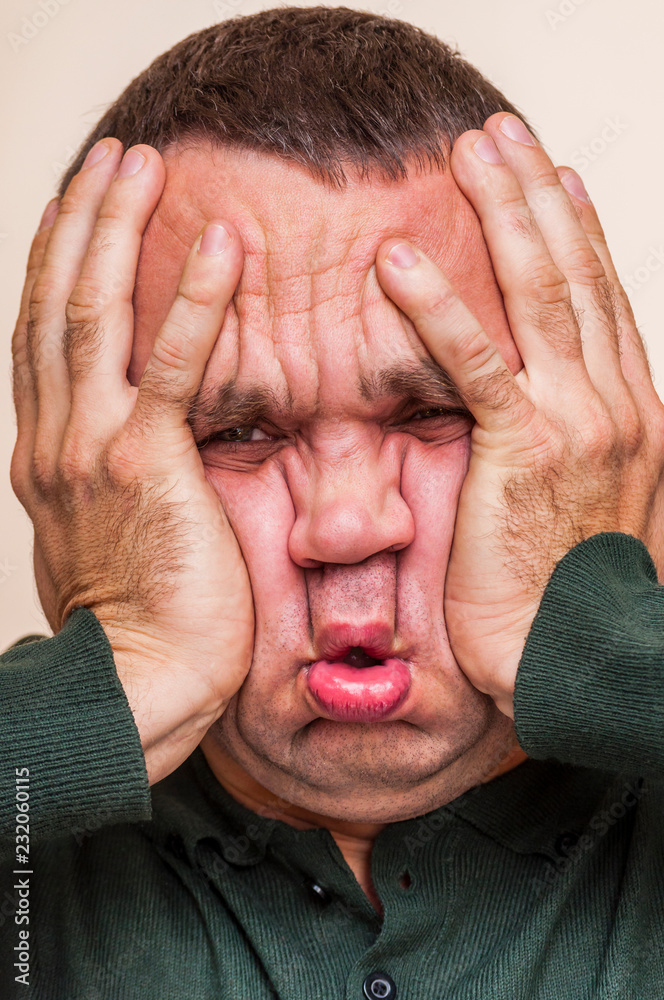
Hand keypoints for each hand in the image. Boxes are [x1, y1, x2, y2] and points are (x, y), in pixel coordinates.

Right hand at [11, 140, 253, 781]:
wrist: (133, 689)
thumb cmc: (138, 628)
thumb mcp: (108, 542)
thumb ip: (114, 485)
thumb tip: (141, 457)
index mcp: (48, 454)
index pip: (41, 337)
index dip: (58, 265)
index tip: (81, 211)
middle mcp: (54, 438)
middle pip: (54, 303)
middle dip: (78, 222)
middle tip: (109, 160)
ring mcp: (91, 447)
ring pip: (90, 313)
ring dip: (113, 230)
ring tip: (139, 165)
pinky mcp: (145, 465)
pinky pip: (170, 364)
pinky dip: (193, 300)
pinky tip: (222, 246)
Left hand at [375, 113, 663, 717]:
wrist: (579, 659)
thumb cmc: (568, 594)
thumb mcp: (589, 504)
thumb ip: (574, 448)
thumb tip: (546, 417)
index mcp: (634, 411)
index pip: (602, 300)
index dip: (578, 233)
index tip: (553, 181)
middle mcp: (618, 402)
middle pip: (575, 274)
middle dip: (538, 196)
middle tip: (503, 135)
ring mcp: (579, 421)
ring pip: (539, 294)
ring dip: (503, 214)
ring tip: (469, 154)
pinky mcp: (525, 451)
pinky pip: (476, 362)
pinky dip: (439, 307)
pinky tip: (399, 263)